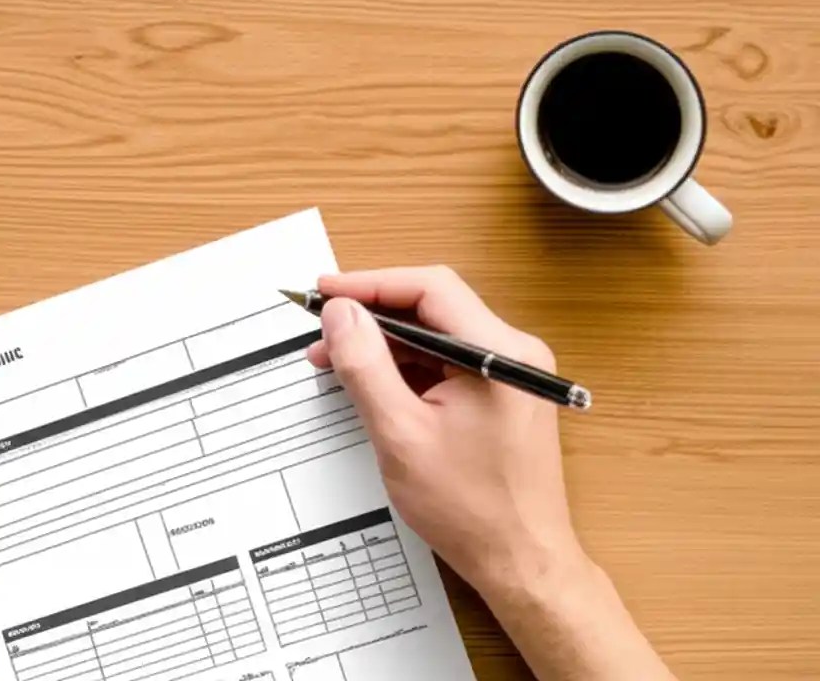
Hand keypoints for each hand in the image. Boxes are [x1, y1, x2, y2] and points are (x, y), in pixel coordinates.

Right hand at [308, 268, 675, 680]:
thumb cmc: (473, 509)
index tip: (326, 292)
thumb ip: (366, 366)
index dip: (370, 284)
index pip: (429, 289)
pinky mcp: (500, 394)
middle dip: (372, 314)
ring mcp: (509, 373)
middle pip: (432, 307)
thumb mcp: (400, 434)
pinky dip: (405, 367)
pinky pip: (445, 362)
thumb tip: (342, 314)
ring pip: (436, 336)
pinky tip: (369, 382)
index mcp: (499, 353)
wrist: (521, 559)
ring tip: (334, 360)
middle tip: (322, 326)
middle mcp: (513, 353)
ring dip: (384, 343)